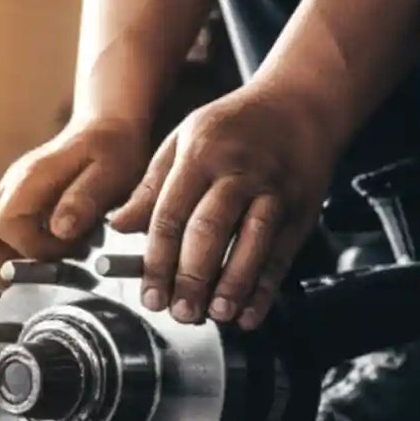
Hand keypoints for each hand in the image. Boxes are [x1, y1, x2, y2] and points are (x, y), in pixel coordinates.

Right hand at [0, 118, 150, 287]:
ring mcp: (9, 197)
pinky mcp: (16, 206)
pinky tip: (50, 261)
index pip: (4, 225)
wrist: (108, 126)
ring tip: (46, 273)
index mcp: (29, 179)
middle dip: (0, 270)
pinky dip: (14, 257)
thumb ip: (85, 199)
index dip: (34, 249)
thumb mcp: (112, 171)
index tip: (71, 252)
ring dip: (5, 266)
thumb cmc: (114, 149)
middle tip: (41, 281)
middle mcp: (10, 188)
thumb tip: (59, 231)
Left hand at [108, 87, 337, 329]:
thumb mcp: (183, 141)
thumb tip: (117, 226)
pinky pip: (282, 253)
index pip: (171, 214)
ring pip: (252, 241)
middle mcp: (238, 172)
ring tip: (216, 315)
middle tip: (180, 313)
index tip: (150, 295)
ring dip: (233, 284)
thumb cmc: (233, 127)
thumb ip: (151, 186)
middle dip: (192, 277)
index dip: (158, 260)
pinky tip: (250, 314)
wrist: (299, 105)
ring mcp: (274, 190)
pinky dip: (266, 287)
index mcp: (200, 155)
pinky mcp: (302, 208)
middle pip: (210, 229)